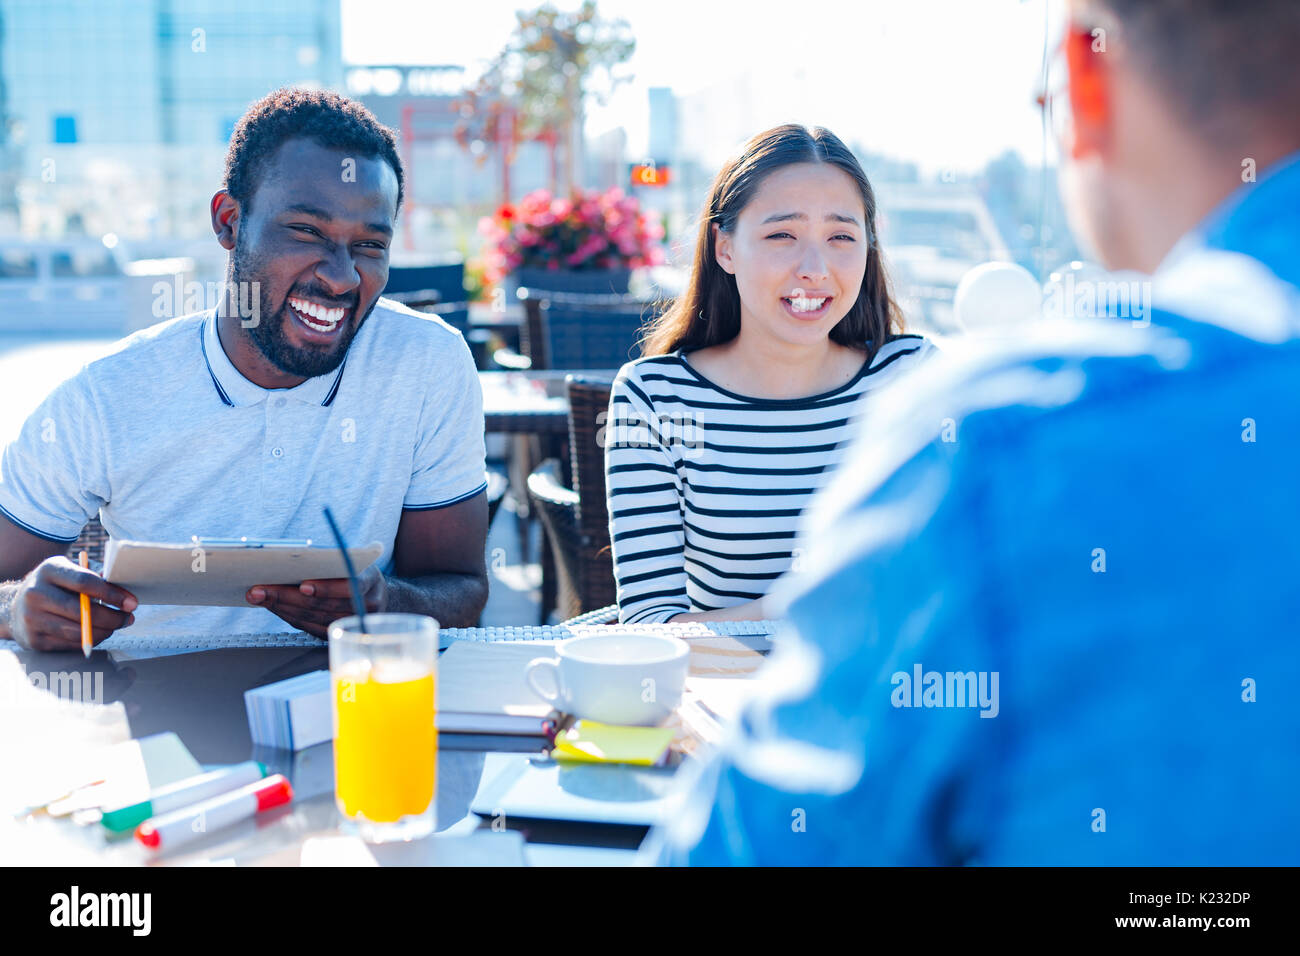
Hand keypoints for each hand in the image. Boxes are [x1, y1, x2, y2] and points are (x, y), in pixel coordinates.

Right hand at [9, 556, 137, 651]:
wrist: (16, 607)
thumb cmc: (54, 587)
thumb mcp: (68, 572)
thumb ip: (94, 579)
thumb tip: (125, 595)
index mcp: (49, 570)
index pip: (85, 583)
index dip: (112, 594)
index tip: (131, 603)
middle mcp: (36, 594)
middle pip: (83, 611)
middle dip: (112, 618)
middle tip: (128, 618)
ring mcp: (32, 619)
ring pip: (79, 632)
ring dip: (104, 632)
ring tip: (115, 626)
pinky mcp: (34, 640)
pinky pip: (70, 644)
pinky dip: (89, 641)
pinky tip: (97, 633)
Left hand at [246, 564, 386, 638]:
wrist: (374, 594)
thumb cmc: (355, 570)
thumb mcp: (351, 559)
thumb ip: (330, 560)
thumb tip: (290, 556)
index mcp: (371, 580)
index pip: (351, 585)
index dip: (327, 588)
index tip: (302, 586)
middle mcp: (367, 605)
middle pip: (324, 605)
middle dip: (288, 597)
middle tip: (260, 590)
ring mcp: (353, 624)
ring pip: (313, 619)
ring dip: (282, 607)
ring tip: (259, 596)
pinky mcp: (339, 635)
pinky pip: (310, 627)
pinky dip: (289, 616)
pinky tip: (273, 606)